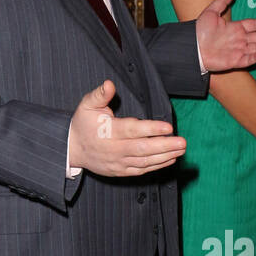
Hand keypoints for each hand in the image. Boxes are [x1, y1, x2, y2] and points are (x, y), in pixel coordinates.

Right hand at [69, 79, 185, 176]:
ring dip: (165, 156)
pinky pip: (141, 170)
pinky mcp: (120, 171)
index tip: (168, 127)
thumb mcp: (87, 105)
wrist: (73, 149)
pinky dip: (157, 166)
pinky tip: (171, 158)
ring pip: (144, 161)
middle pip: (142, 149)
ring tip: (181, 149)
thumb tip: (109, 84)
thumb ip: (100, 94)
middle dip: (164, 146)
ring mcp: (118, 162)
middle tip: (182, 142)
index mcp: (108, 131)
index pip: (132, 130)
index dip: (151, 129)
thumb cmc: (83, 123)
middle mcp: (114, 149)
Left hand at [196, 0, 255, 70]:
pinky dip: (255, 57)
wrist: (192, 46)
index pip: (255, 24)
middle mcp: (239, 39)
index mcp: (236, 28)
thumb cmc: (200, 30)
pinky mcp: (234, 61)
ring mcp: (238, 51)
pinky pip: (247, 59)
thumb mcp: (211, 11)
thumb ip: (222, 1)